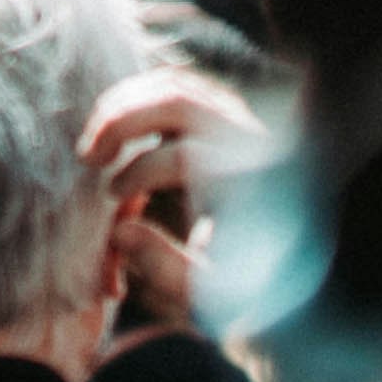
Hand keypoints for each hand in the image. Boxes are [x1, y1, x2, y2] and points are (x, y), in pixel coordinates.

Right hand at [85, 70, 261, 333]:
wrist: (292, 270)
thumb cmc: (249, 289)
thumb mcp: (210, 297)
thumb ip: (166, 269)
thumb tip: (120, 232)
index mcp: (254, 183)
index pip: (185, 156)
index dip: (139, 175)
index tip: (114, 200)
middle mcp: (253, 141)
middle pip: (179, 100)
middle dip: (122, 122)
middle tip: (88, 159)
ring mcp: (242, 121)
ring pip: (175, 85)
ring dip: (125, 107)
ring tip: (95, 148)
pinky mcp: (229, 116)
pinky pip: (180, 88)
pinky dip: (140, 102)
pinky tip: (115, 137)